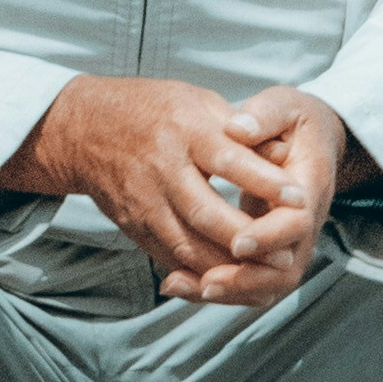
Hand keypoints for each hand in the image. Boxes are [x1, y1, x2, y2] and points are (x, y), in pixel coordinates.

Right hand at [0, 77, 351, 308]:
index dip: (265, 182)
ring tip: (263, 274)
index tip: (299, 198)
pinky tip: (227, 280)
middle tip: (286, 256)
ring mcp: (145, 202)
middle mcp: (163, 169)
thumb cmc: (153, 110)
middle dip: (249, 241)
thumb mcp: (198, 101)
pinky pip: (169, 257)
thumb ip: (240, 129)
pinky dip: (198, 274)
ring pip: (188, 245)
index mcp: (185, 131)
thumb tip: (285, 152)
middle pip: (208, 214)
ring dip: (227, 267)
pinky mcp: (134, 226)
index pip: (230, 161)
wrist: (83, 129)